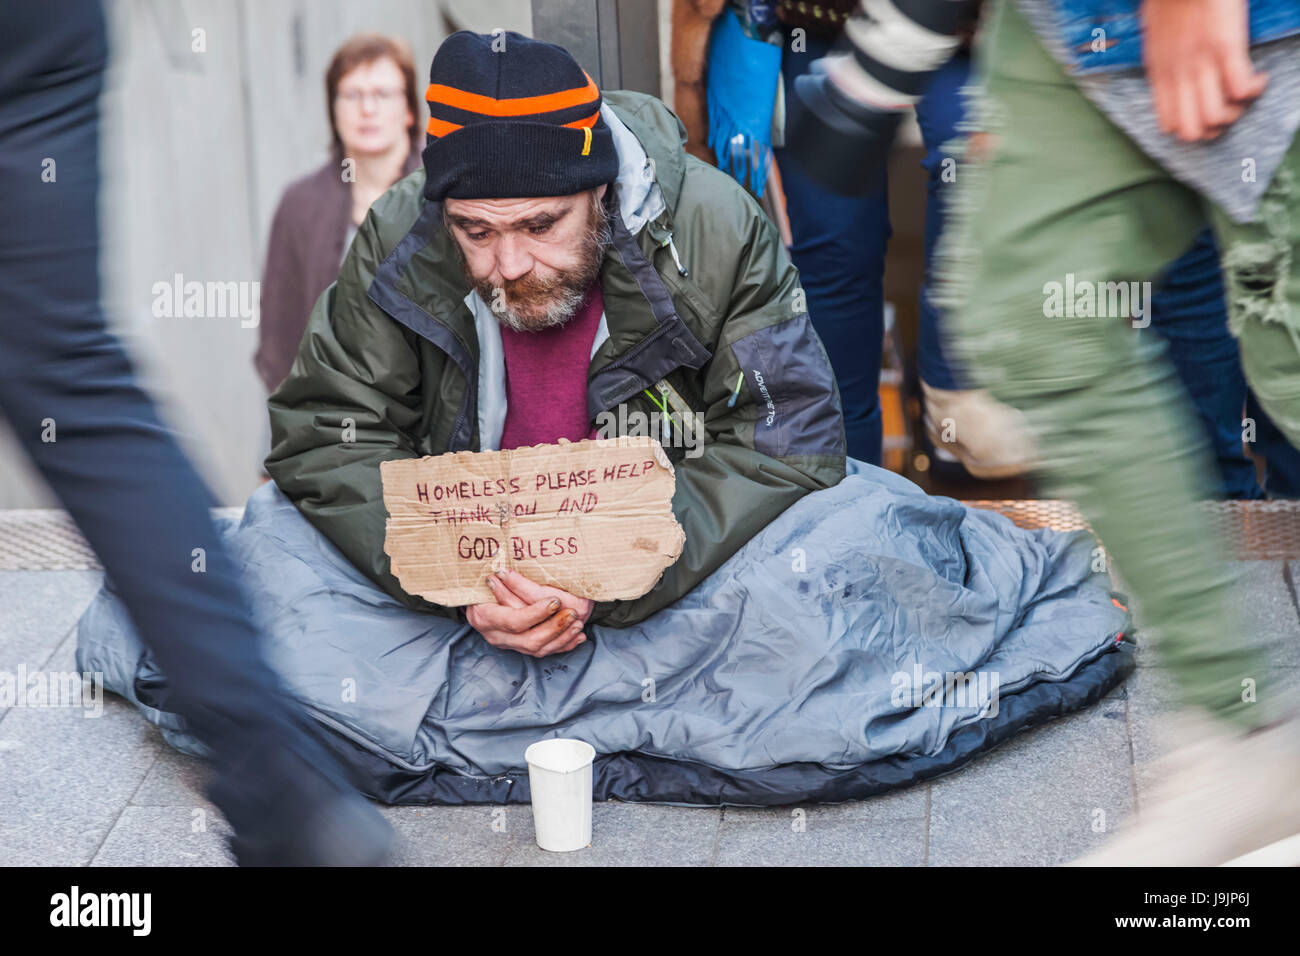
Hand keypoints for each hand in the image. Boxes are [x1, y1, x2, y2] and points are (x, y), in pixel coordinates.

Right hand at [464, 569, 591, 656]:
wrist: (479, 599)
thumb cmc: (486, 582)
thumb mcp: (491, 579)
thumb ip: (504, 580)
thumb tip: (506, 572)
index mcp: (484, 617)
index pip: (514, 621)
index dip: (536, 613)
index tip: (555, 601)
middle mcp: (495, 635)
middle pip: (529, 640)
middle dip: (554, 627)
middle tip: (573, 613)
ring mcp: (509, 644)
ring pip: (538, 650)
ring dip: (561, 637)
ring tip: (577, 624)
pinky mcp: (521, 648)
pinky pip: (545, 652)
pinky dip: (563, 645)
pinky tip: (578, 637)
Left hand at [1141, 0, 1267, 141]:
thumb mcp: (1154, 37)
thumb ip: (1162, 58)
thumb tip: (1168, 67)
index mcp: (1160, 74)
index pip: (1169, 125)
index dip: (1191, 127)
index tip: (1206, 109)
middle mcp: (1178, 75)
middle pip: (1191, 131)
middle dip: (1214, 130)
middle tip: (1229, 109)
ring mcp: (1200, 64)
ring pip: (1215, 118)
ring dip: (1235, 113)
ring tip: (1244, 95)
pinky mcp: (1225, 48)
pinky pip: (1241, 89)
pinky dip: (1254, 89)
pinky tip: (1259, 77)